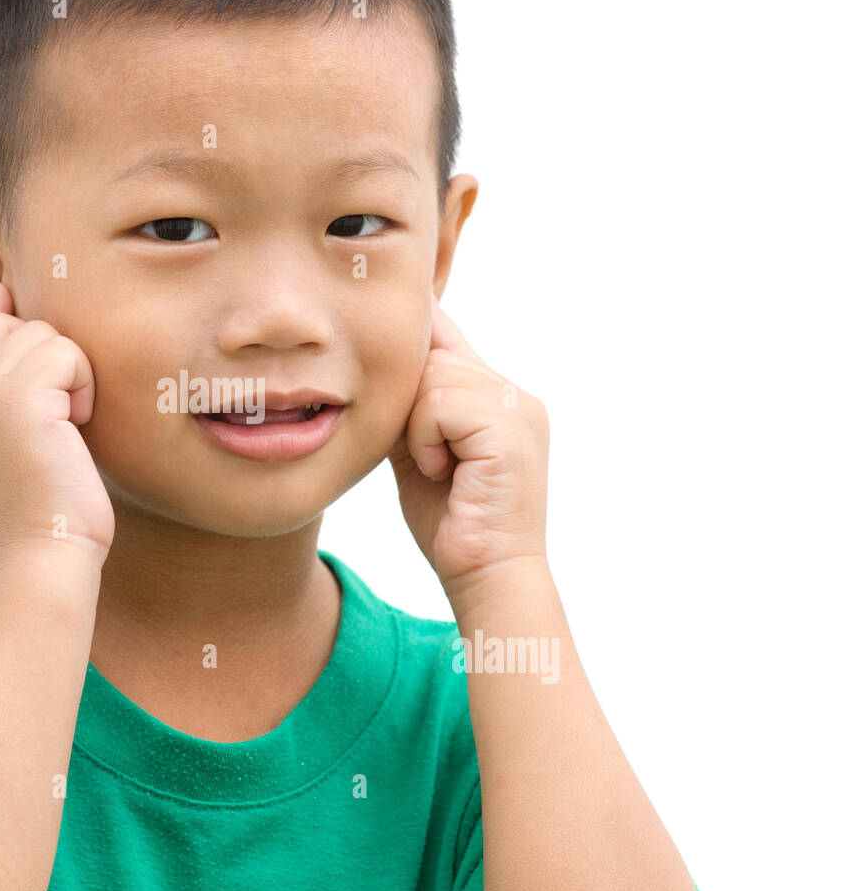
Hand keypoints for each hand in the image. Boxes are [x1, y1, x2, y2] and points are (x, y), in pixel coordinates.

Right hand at [0, 282, 114, 568]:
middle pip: (14, 327)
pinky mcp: (19, 398)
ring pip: (43, 334)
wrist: (45, 558)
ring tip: (72, 426)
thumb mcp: (16, 454)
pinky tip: (79, 427)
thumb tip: (29, 362)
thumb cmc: (49, 518)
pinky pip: (65, 353)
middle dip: (53, 357)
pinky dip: (84, 386)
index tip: (9, 296)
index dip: (1, 313)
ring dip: (73, 375)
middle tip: (66, 415)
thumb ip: (12, 404)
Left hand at [387, 293, 548, 595]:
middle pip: (433, 353)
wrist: (487, 577)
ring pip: (433, 376)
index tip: (388, 314)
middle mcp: (516, 394)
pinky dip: (427, 439)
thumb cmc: (451, 525)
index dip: (416, 325)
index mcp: (498, 398)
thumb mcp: (419, 452)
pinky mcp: (510, 426)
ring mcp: (518, 407)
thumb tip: (372, 367)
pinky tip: (445, 473)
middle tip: (429, 458)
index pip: (447, 336)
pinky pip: (439, 403)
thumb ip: (409, 409)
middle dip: (411, 402)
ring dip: (418, 427)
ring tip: (440, 469)